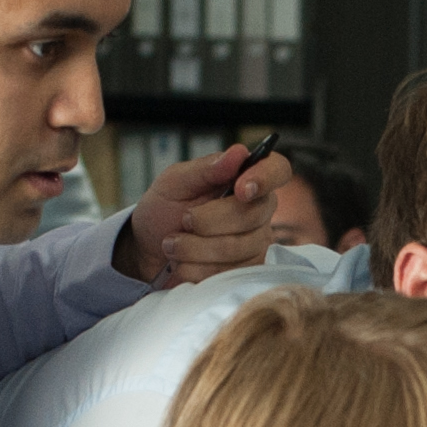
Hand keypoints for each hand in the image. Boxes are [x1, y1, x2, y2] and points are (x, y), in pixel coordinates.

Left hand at [113, 144, 282, 286]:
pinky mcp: (245, 270)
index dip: (266, 178)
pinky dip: (197, 268)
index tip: (240, 189)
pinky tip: (183, 263)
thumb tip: (238, 153)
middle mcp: (258, 210)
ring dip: (196, 248)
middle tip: (184, 220)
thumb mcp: (175, 182)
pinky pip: (229, 272)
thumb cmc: (164, 210)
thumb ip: (206, 168)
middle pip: (253, 215)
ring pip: (238, 248)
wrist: (148, 250)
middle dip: (209, 221)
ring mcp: (255, 242)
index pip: (277, 170)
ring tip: (173, 244)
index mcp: (245, 178)